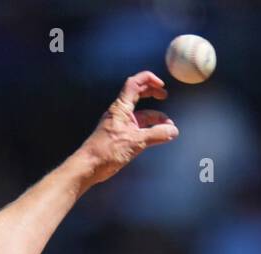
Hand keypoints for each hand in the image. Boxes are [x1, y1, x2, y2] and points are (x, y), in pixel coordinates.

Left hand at [74, 71, 177, 187]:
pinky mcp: (121, 136)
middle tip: (164, 96)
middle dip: (152, 93)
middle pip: (138, 94)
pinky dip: (149, 129)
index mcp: (121, 108)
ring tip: (168, 127)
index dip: (148, 79)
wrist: (88, 166)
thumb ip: (156, 135)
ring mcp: (120, 124)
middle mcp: (120, 113)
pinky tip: (157, 136)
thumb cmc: (105, 152)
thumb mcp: (135, 142)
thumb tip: (172, 131)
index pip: (134, 83)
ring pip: (140, 114)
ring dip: (154, 117)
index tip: (161, 84)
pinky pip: (138, 127)